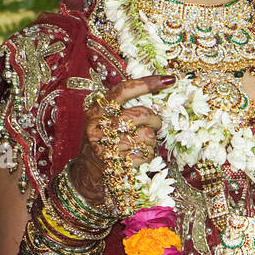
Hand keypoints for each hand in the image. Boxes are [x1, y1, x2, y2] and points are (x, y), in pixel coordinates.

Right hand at [71, 75, 172, 206]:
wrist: (86, 174)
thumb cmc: (103, 145)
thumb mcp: (105, 123)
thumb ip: (122, 110)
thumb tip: (155, 99)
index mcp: (97, 110)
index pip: (123, 90)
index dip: (147, 83)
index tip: (168, 80)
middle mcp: (99, 125)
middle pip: (139, 114)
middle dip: (154, 120)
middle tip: (155, 125)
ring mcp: (105, 145)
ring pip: (145, 136)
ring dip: (151, 142)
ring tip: (143, 144)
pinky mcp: (114, 163)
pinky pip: (144, 155)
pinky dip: (147, 156)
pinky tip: (138, 157)